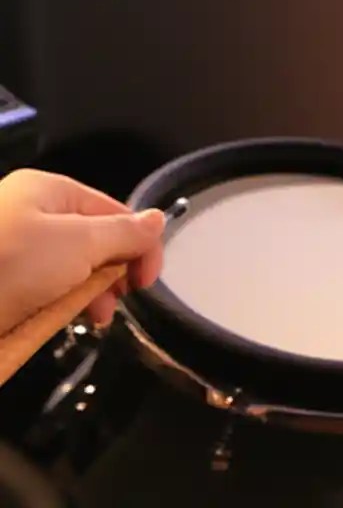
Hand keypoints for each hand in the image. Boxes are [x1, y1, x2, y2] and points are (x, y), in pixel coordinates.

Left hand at [0, 169, 164, 331]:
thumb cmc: (6, 264)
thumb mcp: (78, 243)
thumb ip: (125, 233)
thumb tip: (157, 221)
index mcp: (50, 192)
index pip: (117, 213)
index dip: (140, 246)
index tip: (145, 283)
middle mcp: (32, 217)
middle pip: (96, 243)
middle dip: (111, 275)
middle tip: (113, 304)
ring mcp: (15, 253)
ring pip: (71, 272)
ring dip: (85, 296)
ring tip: (85, 318)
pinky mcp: (4, 286)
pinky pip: (44, 294)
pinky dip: (56, 308)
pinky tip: (56, 320)